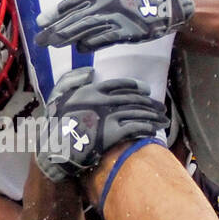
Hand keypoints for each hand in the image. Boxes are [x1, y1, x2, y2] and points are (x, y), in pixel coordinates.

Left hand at [34, 0, 194, 51]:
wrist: (165, 4)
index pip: (73, 2)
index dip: (56, 13)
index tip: (41, 21)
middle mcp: (105, 4)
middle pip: (74, 19)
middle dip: (55, 29)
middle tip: (39, 39)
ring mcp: (114, 19)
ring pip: (85, 30)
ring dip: (67, 38)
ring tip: (52, 43)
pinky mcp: (125, 33)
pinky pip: (103, 40)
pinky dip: (90, 44)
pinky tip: (79, 47)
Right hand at [35, 67, 168, 181]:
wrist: (55, 147)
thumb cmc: (55, 123)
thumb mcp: (58, 95)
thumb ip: (73, 80)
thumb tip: (91, 72)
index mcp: (91, 90)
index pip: (120, 84)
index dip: (136, 87)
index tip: (147, 91)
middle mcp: (103, 100)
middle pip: (134, 98)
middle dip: (150, 103)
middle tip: (161, 108)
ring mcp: (109, 116)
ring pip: (138, 112)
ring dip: (154, 116)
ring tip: (163, 121)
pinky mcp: (113, 133)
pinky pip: (136, 127)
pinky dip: (147, 128)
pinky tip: (154, 131)